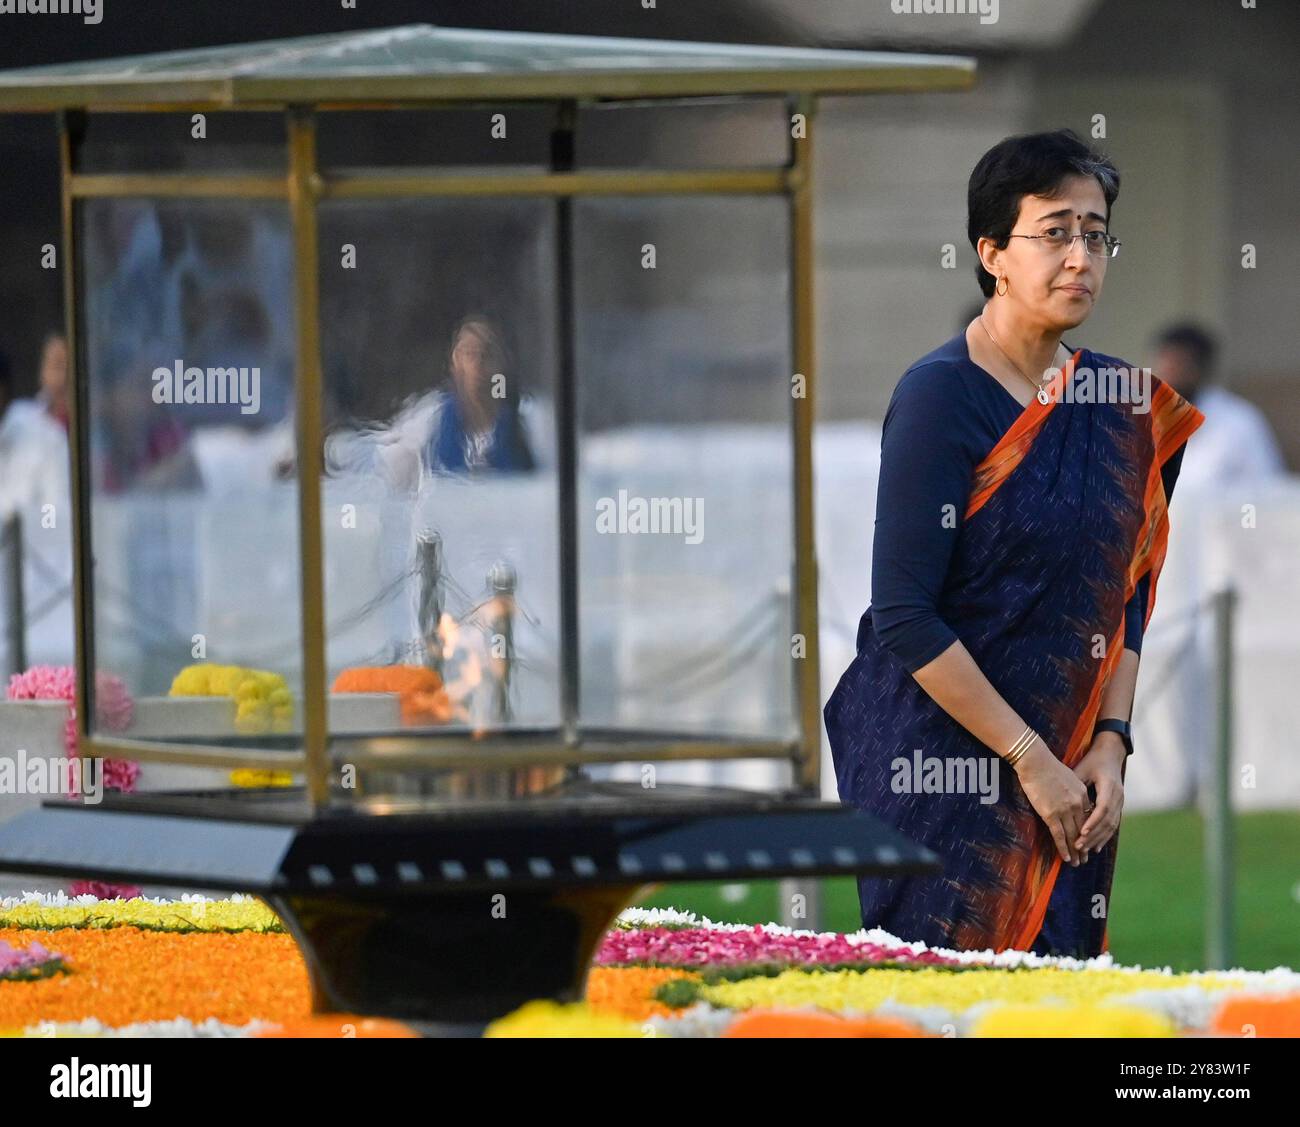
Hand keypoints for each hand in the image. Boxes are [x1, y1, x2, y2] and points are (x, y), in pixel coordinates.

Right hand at [1011, 738, 1091, 865]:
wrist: (1034, 760)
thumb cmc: (1046, 764)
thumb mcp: (1067, 775)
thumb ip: (1071, 788)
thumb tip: (1070, 796)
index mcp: (1082, 793)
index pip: (1087, 817)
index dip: (1087, 832)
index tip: (1088, 841)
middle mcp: (1077, 804)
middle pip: (1083, 830)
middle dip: (1084, 846)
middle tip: (1085, 859)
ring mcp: (1064, 810)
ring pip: (1073, 836)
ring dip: (1076, 852)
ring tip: (1077, 863)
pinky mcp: (1051, 814)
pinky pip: (1059, 836)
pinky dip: (1063, 848)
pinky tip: (1066, 858)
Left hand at [1071, 734, 1125, 859]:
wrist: (1110, 754)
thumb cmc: (1092, 761)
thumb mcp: (1082, 769)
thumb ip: (1075, 785)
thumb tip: (1058, 798)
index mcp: (1109, 785)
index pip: (1102, 808)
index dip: (1092, 822)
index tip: (1081, 832)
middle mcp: (1118, 795)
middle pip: (1107, 821)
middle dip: (1093, 835)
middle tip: (1079, 847)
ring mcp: (1121, 802)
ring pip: (1111, 825)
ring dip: (1098, 839)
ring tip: (1085, 850)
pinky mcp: (1119, 806)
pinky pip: (1113, 824)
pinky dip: (1104, 836)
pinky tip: (1096, 846)